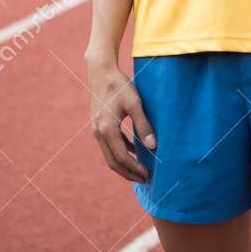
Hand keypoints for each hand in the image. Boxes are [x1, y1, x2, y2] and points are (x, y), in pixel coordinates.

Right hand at [89, 56, 153, 181]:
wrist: (101, 72)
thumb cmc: (120, 86)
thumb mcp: (135, 104)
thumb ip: (144, 125)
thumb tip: (154, 146)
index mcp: (107, 129)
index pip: (121, 157)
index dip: (135, 168)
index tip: (148, 174)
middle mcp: (99, 133)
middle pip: (112, 162)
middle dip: (128, 173)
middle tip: (144, 180)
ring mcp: (97, 130)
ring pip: (109, 155)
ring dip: (124, 165)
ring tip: (140, 171)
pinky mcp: (99, 126)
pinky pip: (109, 145)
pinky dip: (121, 152)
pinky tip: (135, 152)